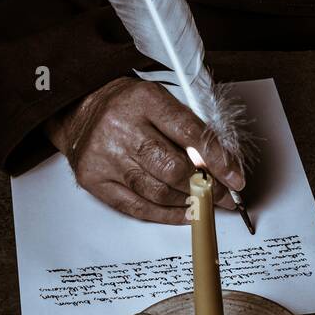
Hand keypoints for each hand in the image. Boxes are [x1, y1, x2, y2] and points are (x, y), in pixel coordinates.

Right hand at [42, 76, 244, 223]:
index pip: (189, 133)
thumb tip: (219, 163)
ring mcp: (106, 156)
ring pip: (156, 191)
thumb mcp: (159, 100)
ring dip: (188, 202)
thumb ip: (187, 126)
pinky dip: (164, 214)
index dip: (217, 159)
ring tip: (206, 204)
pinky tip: (182, 214)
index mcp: (144, 100)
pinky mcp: (94, 180)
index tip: (235, 177)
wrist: (79, 111)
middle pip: (172, 167)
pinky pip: (136, 206)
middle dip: (206, 186)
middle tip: (224, 196)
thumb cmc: (126, 105)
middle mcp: (122, 127)